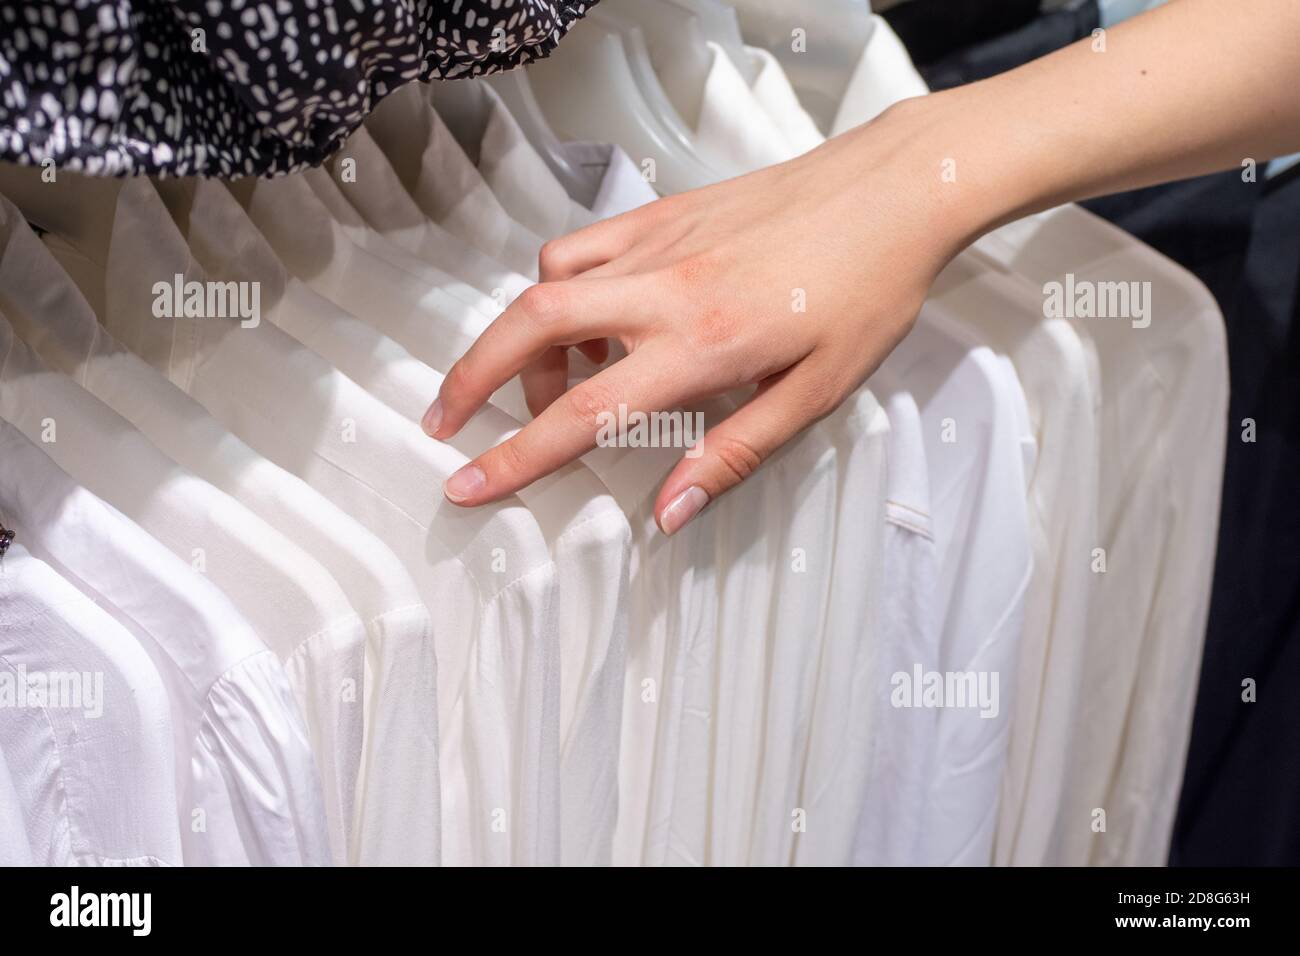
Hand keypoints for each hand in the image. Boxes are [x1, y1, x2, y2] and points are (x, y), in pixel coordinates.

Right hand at [424, 99, 982, 533]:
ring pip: (548, 281)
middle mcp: (663, 288)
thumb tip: (669, 513)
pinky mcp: (663, 211)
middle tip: (447, 420)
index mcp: (701, 345)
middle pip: (530, 327)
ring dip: (526, 337)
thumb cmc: (867, 293)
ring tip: (556, 381)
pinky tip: (598, 316)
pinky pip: (583, 245)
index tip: (465, 485)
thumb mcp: (814, 394)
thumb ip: (732, 454)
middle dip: (472, 378)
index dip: (515, 459)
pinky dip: (564, 284)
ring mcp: (656, 240)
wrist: (895, 191)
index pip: (583, 415)